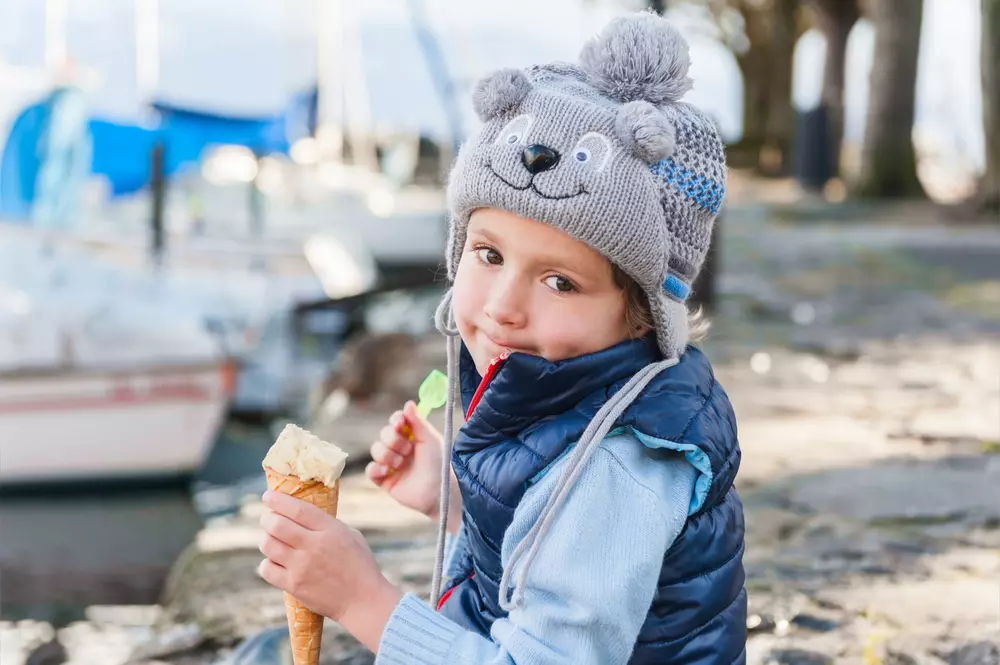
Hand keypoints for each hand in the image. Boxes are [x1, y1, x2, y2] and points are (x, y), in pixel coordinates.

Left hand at [258, 490, 400, 649]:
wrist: (363, 600)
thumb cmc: (359, 564)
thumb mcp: (350, 534)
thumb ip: (326, 524)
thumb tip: (300, 515)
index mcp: (329, 530)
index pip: (298, 509)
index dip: (278, 500)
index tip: (267, 496)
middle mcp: (313, 546)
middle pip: (276, 525)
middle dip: (267, 519)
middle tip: (268, 519)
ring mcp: (301, 567)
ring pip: (268, 545)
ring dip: (266, 539)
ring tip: (271, 539)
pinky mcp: (294, 585)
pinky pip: (266, 569)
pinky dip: (267, 563)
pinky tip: (275, 561)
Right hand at [365, 401, 444, 518]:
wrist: (438, 492)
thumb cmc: (439, 465)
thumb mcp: (430, 440)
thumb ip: (418, 422)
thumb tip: (408, 403)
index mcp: (412, 436)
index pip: (396, 421)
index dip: (395, 420)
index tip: (400, 423)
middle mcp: (400, 448)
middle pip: (384, 434)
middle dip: (393, 440)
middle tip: (408, 450)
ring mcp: (391, 464)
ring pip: (375, 450)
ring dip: (387, 455)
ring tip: (402, 464)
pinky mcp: (384, 480)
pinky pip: (370, 470)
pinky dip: (376, 469)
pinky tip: (388, 472)